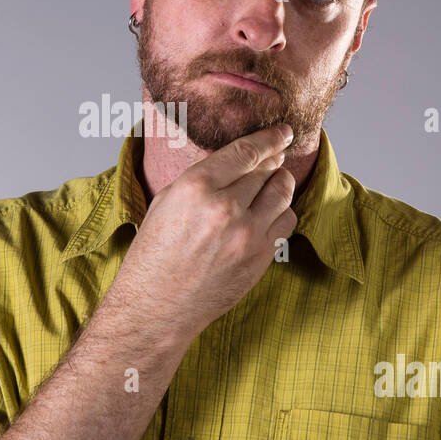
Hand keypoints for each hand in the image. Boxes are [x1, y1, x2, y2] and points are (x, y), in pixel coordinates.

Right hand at [103, 123, 298, 348]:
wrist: (156, 307)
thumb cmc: (154, 254)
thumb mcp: (166, 202)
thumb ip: (203, 178)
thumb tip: (239, 160)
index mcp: (195, 187)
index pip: (245, 151)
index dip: (269, 138)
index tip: (283, 131)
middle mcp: (224, 208)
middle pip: (266, 170)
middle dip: (273, 161)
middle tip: (276, 157)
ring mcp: (246, 235)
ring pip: (283, 192)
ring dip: (281, 183)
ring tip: (275, 182)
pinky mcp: (260, 257)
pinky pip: (286, 222)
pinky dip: (281, 213)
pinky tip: (269, 213)